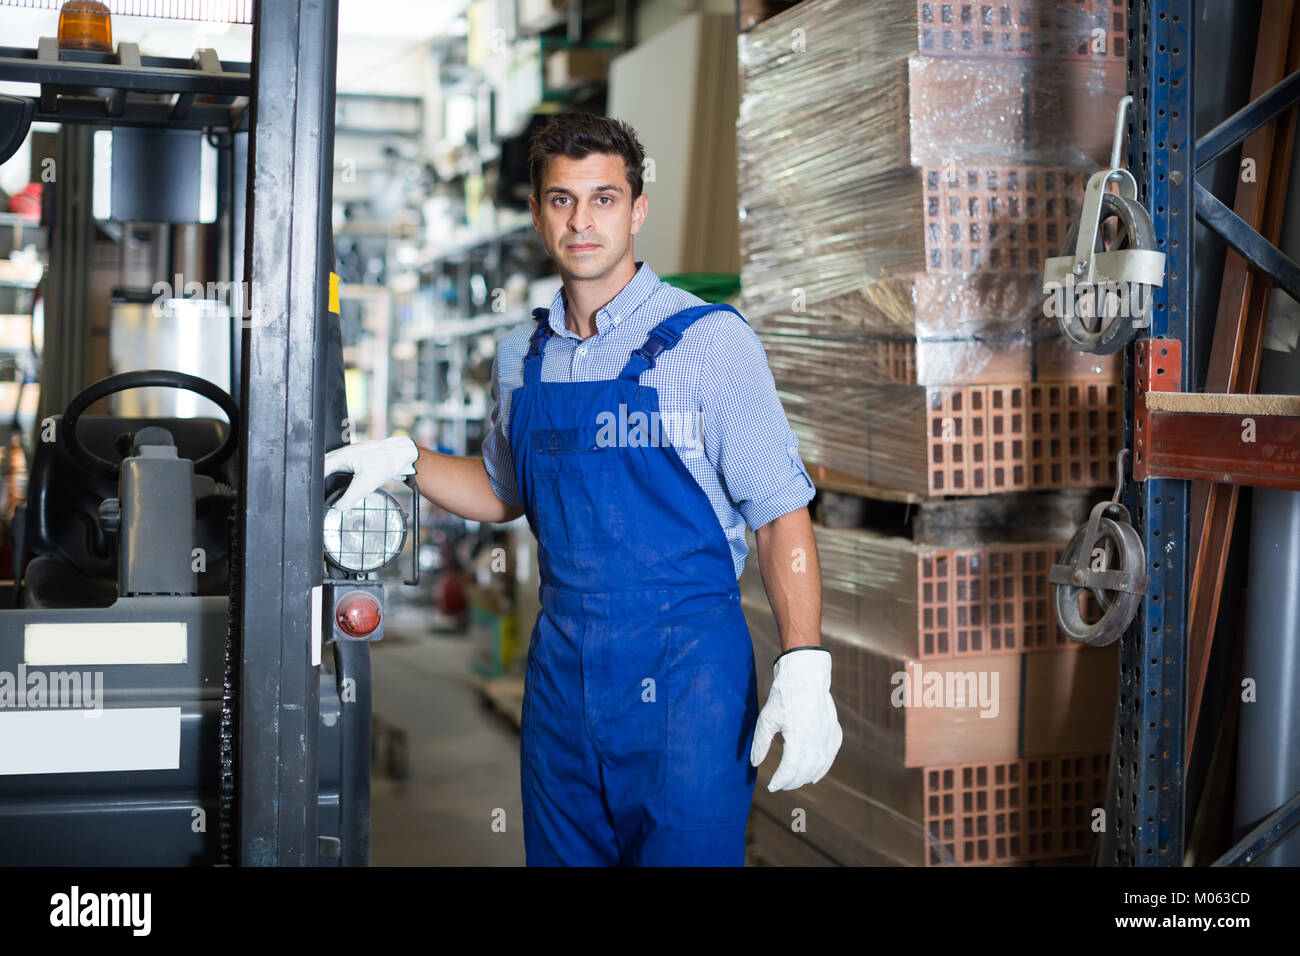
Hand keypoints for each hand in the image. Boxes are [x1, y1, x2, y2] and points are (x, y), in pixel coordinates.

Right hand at [324, 436, 418, 512]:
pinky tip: (342, 483)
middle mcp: (343, 453)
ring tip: (325, 489)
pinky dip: (339, 474)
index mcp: (342, 456)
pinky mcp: (356, 458)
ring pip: (332, 465)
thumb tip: (338, 508)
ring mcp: (349, 454)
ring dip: (329, 476)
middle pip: (324, 466)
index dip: (315, 480)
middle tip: (317, 492)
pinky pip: (341, 465)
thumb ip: (349, 498)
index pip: (320, 468)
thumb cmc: (385, 464)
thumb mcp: (365, 485)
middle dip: (319, 478)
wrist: (400, 455)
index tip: (312, 492)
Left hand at [750, 647, 841, 790]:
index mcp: (798, 740)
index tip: (771, 787)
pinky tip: (815, 774)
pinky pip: (830, 756)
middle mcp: (816, 742)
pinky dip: (823, 767)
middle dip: (792, 782)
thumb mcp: (766, 719)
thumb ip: (760, 744)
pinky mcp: (834, 732)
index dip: (780, 781)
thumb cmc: (783, 696)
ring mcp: (827, 738)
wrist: (806, 677)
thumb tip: (754, 764)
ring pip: (820, 767)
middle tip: (780, 785)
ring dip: (807, 777)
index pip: (789, 770)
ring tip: (795, 782)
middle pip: (805, 772)